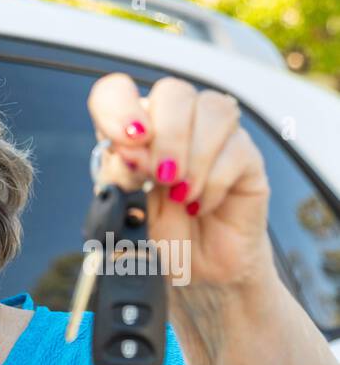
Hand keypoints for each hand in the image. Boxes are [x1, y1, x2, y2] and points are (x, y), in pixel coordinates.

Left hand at [86, 73, 273, 289]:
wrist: (196, 273)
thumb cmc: (159, 238)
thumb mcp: (125, 211)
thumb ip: (119, 177)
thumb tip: (128, 150)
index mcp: (134, 132)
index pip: (116, 92)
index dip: (117, 106)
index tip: (126, 140)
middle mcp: (175, 125)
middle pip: (173, 91)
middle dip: (164, 136)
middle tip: (159, 177)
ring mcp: (214, 137)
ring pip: (212, 109)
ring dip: (192, 156)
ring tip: (180, 196)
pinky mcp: (246, 158)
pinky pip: (236, 148)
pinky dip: (213, 182)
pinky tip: (199, 206)